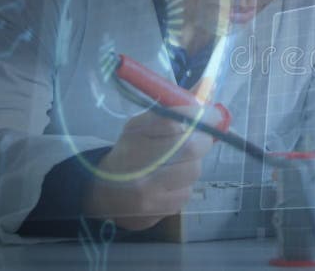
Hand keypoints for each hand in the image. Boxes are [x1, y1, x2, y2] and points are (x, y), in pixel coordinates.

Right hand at [83, 105, 219, 230]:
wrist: (102, 191)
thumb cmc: (129, 152)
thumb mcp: (142, 127)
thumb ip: (172, 114)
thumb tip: (207, 103)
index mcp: (134, 136)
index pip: (175, 123)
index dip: (201, 118)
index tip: (212, 116)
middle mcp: (138, 165)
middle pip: (191, 149)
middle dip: (203, 141)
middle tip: (200, 139)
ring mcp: (147, 192)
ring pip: (193, 172)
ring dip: (192, 165)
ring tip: (177, 164)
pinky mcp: (156, 212)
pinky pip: (185, 193)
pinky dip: (183, 185)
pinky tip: (169, 184)